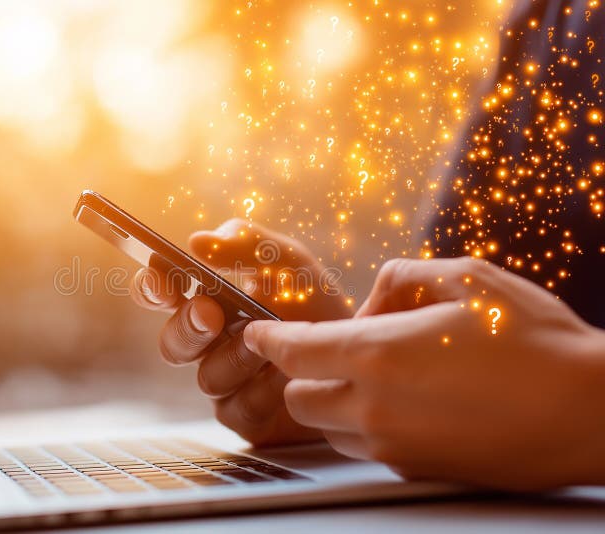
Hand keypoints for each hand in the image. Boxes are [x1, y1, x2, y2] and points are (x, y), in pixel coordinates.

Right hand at [130, 219, 353, 444]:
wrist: (363, 357)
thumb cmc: (320, 306)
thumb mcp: (291, 263)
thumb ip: (247, 243)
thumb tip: (198, 241)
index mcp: (210, 301)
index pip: (162, 293)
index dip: (152, 288)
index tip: (163, 282)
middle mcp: (210, 344)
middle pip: (173, 343)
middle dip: (188, 327)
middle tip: (212, 314)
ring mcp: (226, 383)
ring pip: (207, 377)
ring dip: (239, 358)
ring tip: (273, 346)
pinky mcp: (245, 418)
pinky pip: (237, 408)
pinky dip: (263, 390)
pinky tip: (286, 377)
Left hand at [244, 257, 604, 490]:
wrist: (590, 412)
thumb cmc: (534, 340)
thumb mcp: (466, 278)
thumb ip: (401, 277)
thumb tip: (372, 300)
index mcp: (377, 354)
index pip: (293, 351)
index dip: (266, 339)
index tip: (255, 332)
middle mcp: (374, 407)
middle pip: (299, 398)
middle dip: (302, 373)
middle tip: (331, 350)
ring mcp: (394, 446)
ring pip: (328, 428)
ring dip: (333, 401)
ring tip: (374, 376)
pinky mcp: (416, 469)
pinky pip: (366, 447)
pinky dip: (365, 425)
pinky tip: (405, 402)